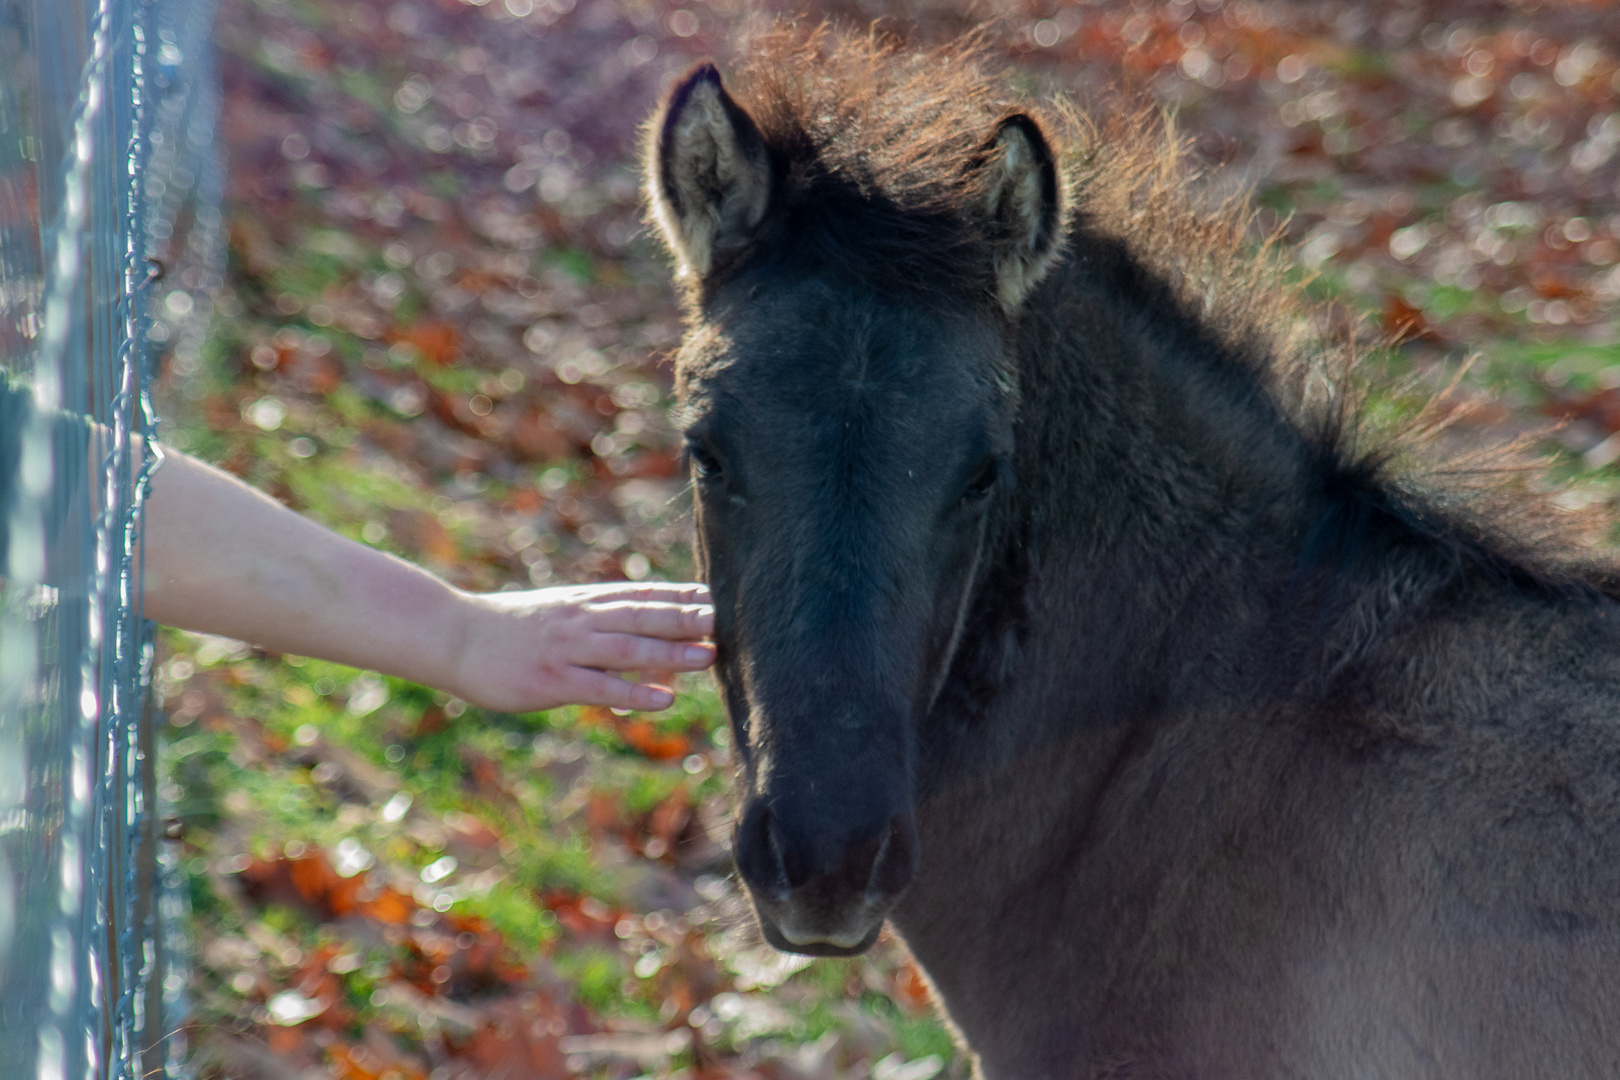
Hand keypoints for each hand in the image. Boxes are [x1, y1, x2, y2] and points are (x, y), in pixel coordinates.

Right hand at [446, 581, 714, 712]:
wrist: (454, 637)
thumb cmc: (509, 630)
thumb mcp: (558, 612)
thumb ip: (598, 617)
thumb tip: (642, 625)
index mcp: (584, 602)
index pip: (642, 594)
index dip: (682, 594)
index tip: (721, 595)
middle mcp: (581, 620)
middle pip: (643, 616)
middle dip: (687, 617)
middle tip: (729, 619)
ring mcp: (566, 649)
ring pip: (628, 648)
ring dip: (671, 652)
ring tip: (710, 656)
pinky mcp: (551, 681)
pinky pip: (600, 688)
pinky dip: (635, 692)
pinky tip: (665, 699)